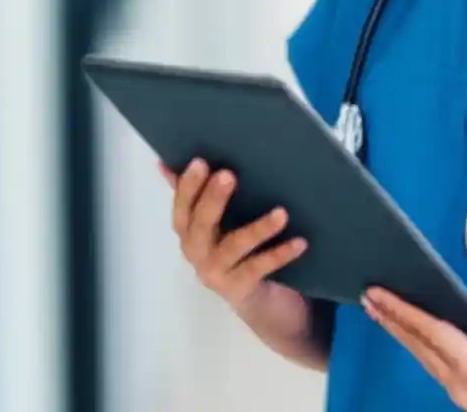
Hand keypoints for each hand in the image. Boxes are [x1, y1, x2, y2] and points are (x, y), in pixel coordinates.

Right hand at [163, 158, 310, 338]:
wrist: (261, 305)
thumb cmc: (239, 252)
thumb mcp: (219, 222)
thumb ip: (198, 195)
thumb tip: (166, 162)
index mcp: (189, 233)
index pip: (181, 208)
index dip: (186, 186)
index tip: (200, 162)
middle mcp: (197, 253)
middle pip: (199, 226)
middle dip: (212, 200)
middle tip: (228, 175)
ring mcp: (217, 274)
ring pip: (232, 248)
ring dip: (257, 229)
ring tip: (281, 213)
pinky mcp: (240, 289)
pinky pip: (260, 269)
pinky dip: (280, 254)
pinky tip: (300, 242)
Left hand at [362, 281, 466, 411]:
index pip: (430, 332)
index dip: (401, 311)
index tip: (378, 294)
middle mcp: (463, 386)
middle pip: (420, 348)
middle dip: (393, 322)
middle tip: (370, 298)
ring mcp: (465, 398)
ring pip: (426, 362)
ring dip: (405, 336)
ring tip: (385, 315)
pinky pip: (439, 371)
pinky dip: (424, 350)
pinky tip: (420, 339)